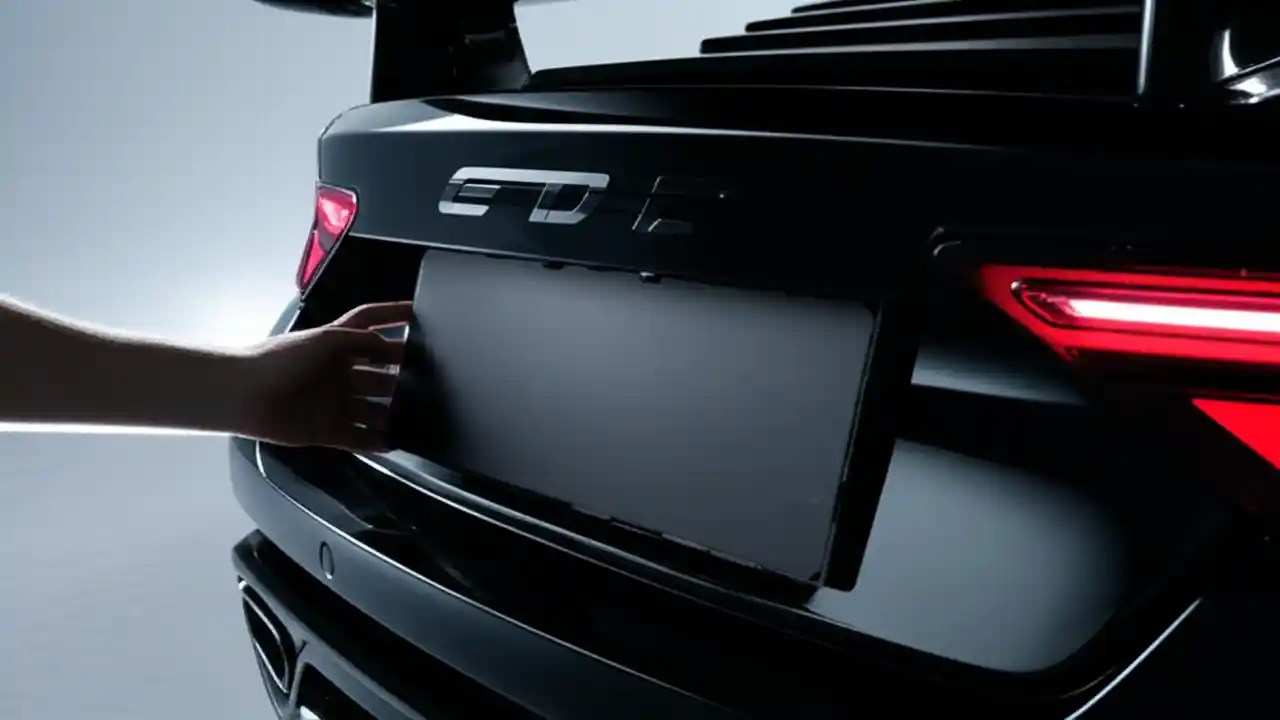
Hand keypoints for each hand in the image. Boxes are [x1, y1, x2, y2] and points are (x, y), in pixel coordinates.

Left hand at [233, 301, 412, 452]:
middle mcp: (339, 372)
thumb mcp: (325, 340)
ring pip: (374, 408)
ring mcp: (334, 402)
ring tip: (419, 416)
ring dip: (394, 412)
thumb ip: (361, 340)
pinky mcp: (327, 430)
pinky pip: (359, 437)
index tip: (420, 311)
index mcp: (337, 344)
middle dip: (402, 375)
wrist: (242, 394)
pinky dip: (377, 440)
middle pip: (380, 373)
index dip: (393, 315)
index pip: (371, 323)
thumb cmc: (279, 359)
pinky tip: (395, 440)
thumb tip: (391, 346)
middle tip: (431, 379)